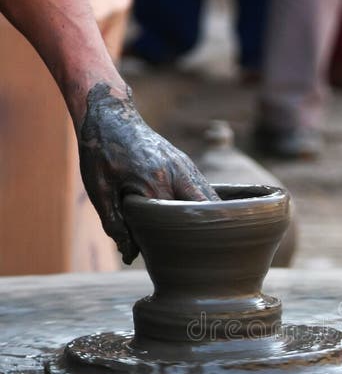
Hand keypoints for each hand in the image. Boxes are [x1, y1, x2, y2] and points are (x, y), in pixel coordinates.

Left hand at [78, 83, 217, 263]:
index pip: (174, 224)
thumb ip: (115, 223)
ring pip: (210, 200)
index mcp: (154, 182)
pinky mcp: (186, 163)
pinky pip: (206, 189)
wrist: (109, 114)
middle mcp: (177, 174)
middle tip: (202, 255)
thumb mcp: (99, 189)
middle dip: (206, 234)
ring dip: (210, 220)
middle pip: (205, 212)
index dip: (174, 244)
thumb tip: (130, 255)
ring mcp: (185, 166)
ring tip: (208, 242)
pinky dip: (207, 207)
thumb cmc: (100, 151)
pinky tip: (204, 221)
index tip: (170, 259)